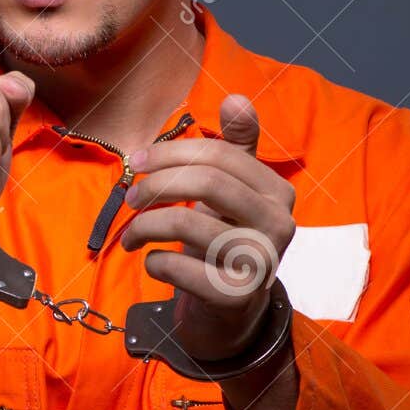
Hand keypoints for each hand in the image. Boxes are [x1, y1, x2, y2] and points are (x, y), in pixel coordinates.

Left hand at [117, 94, 295, 361]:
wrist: (230, 311)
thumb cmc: (225, 240)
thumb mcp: (232, 191)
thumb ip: (236, 147)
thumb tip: (236, 98)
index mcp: (277, 192)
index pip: (219, 155)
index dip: (169, 153)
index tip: (136, 160)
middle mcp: (280, 225)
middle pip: (207, 183)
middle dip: (156, 184)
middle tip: (129, 195)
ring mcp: (262, 263)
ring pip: (188, 224)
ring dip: (143, 226)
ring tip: (130, 235)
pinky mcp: (236, 298)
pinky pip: (180, 268)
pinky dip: (154, 263)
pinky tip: (151, 263)